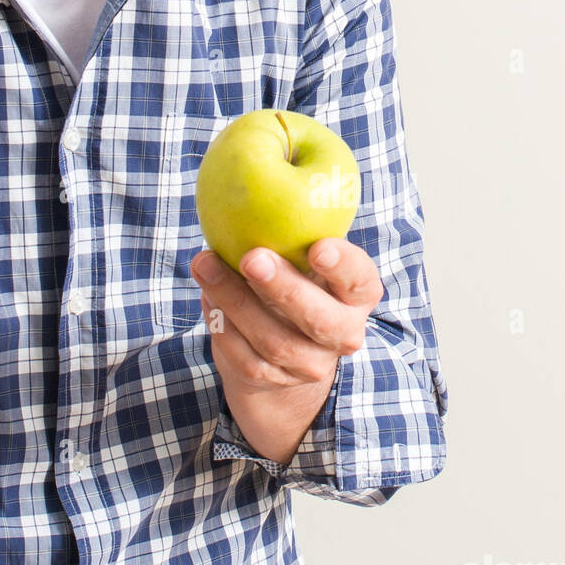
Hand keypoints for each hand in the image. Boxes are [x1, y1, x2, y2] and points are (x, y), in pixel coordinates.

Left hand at [191, 238, 384, 462]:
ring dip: (235, 301)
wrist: (282, 342)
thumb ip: (292, 230)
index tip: (318, 248)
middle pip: (320, 320)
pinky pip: (245, 358)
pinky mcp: (276, 379)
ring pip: (275, 341)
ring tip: (205, 266)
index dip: (342, 265)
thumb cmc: (293, 275)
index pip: (360, 279)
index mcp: (357, 292)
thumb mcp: (303, 254)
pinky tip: (208, 297)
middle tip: (252, 258)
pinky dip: (222, 326)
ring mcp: (311, 362)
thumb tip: (258, 185)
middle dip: (284, 288)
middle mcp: (343, 331)